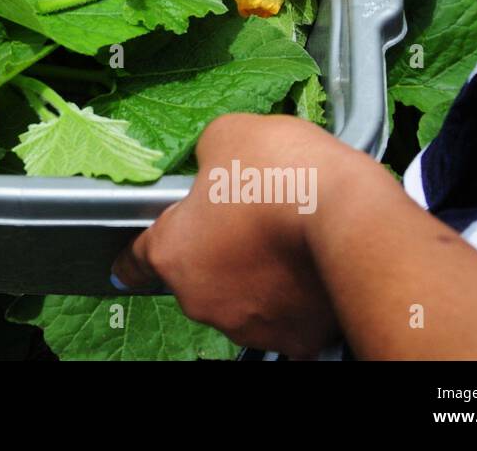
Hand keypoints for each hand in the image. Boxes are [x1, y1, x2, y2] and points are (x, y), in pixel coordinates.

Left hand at [111, 112, 389, 357]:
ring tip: (287, 242)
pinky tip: (310, 270)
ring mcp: (247, 324)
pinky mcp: (294, 340)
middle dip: (215, 255)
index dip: (133, 260)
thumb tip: (217, 169)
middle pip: (198, 278)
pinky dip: (293, 301)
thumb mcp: (225, 137)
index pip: (136, 263)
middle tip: (250, 222)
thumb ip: (208, 161)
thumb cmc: (279, 171)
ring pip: (241, 302)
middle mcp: (201, 299)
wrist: (349, 216)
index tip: (128, 268)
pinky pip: (286, 320)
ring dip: (254, 280)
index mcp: (172, 252)